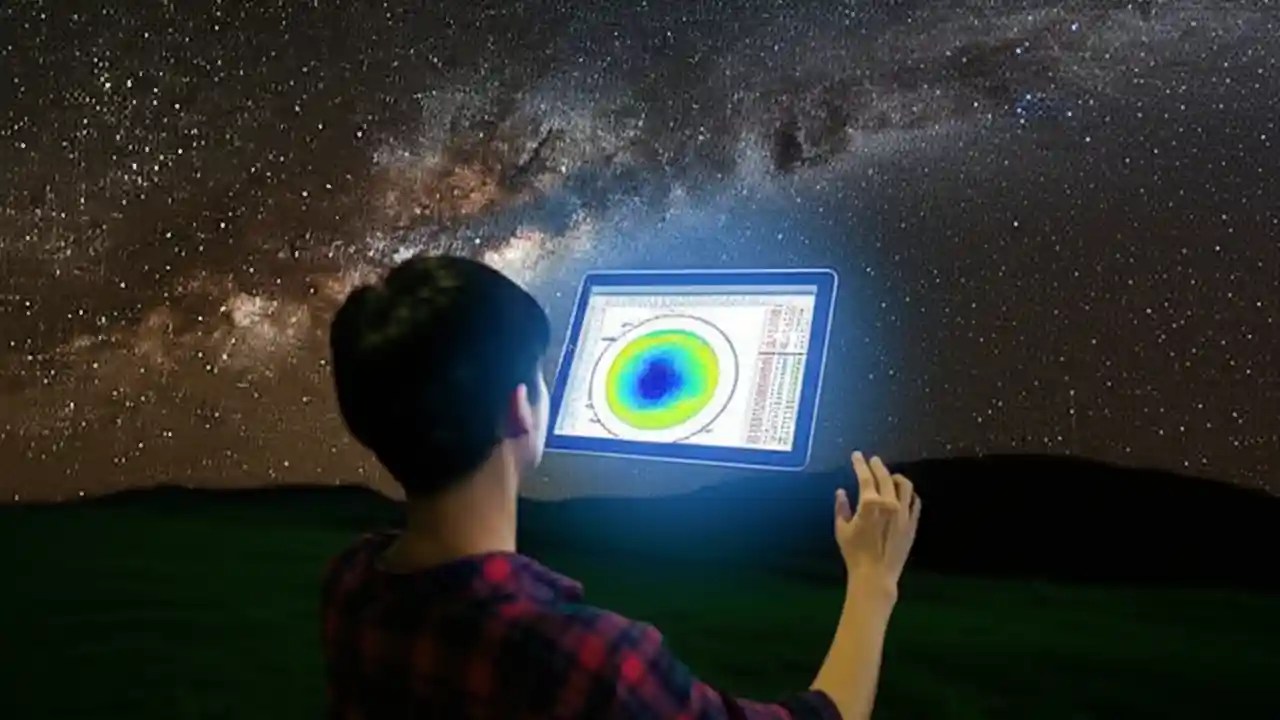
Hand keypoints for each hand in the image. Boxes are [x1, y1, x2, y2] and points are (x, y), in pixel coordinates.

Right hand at [834, 451, 920, 589]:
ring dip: (895, 477)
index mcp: (870, 503)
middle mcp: (890, 503)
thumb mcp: (841, 529)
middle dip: (877, 465)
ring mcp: (904, 513)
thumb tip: (841, 492)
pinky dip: (909, 494)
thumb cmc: (854, 553)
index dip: (860, 463)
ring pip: (904, 486)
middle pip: (885, 477)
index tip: (857, 455)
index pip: (865, 476)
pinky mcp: (912, 523)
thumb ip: (841, 508)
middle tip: (872, 460)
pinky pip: (915, 502)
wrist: (875, 575)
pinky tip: (904, 493)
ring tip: (890, 475)